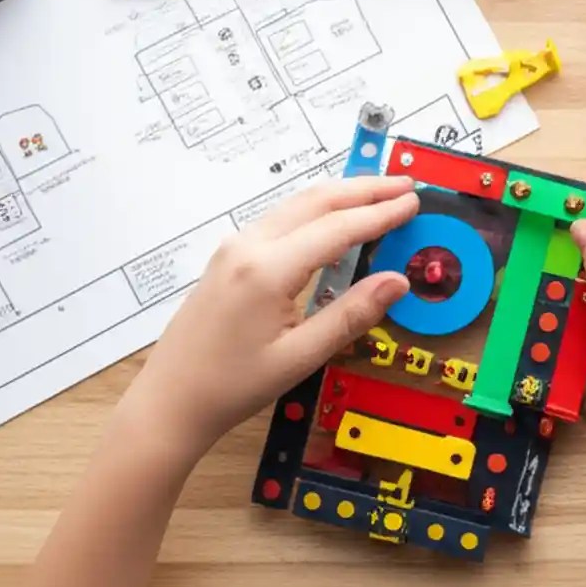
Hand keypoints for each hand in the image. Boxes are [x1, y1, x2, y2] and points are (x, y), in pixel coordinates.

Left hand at [122, 176, 418, 455]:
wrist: (171, 400)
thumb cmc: (233, 386)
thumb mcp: (300, 357)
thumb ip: (351, 315)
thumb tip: (397, 282)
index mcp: (267, 270)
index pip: (337, 228)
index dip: (380, 213)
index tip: (414, 202)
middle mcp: (248, 246)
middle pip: (315, 201)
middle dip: (364, 190)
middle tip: (405, 186)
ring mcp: (234, 248)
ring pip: (296, 205)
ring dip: (340, 197)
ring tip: (379, 194)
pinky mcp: (228, 258)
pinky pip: (281, 221)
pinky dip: (316, 212)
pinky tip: (335, 220)